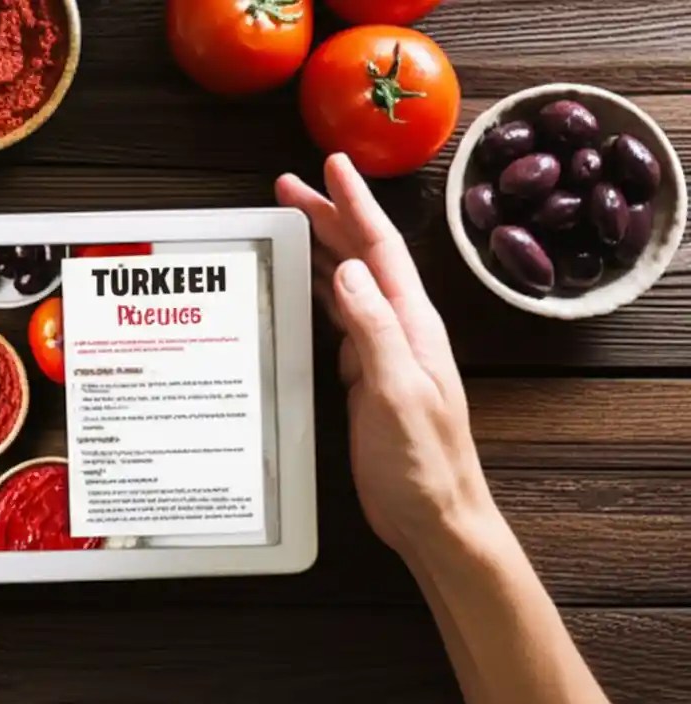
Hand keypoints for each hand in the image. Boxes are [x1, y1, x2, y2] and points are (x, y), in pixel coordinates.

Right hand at [276, 154, 499, 556]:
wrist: (436, 518)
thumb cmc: (422, 464)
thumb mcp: (396, 392)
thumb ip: (373, 329)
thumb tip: (346, 268)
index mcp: (411, 325)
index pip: (380, 248)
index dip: (355, 204)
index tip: (330, 165)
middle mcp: (399, 330)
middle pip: (360, 257)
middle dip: (327, 216)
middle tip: (285, 187)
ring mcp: (384, 353)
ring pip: (346, 284)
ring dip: (319, 249)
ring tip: (287, 222)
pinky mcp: (367, 378)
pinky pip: (337, 321)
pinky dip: (315, 294)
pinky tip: (299, 288)